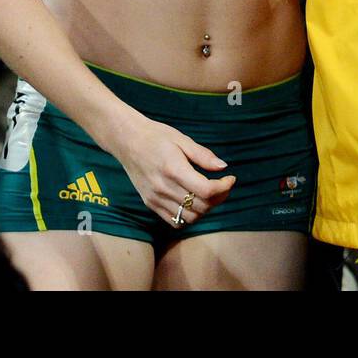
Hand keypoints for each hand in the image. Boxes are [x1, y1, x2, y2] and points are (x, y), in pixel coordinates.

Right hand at [110, 113, 235, 227]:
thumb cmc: (155, 136)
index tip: (230, 178)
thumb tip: (223, 167)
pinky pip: (174, 221)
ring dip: (205, 209)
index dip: (224, 187)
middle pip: (201, 206)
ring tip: (209, 194)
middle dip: (219, 198)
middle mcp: (163, 187)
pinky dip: (189, 216)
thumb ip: (203, 155)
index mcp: (173, 169)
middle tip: (223, 185)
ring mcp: (155, 198)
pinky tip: (193, 202)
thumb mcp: (181, 139)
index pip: (206, 190)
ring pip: (190, 217)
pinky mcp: (150, 204)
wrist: (126, 140)